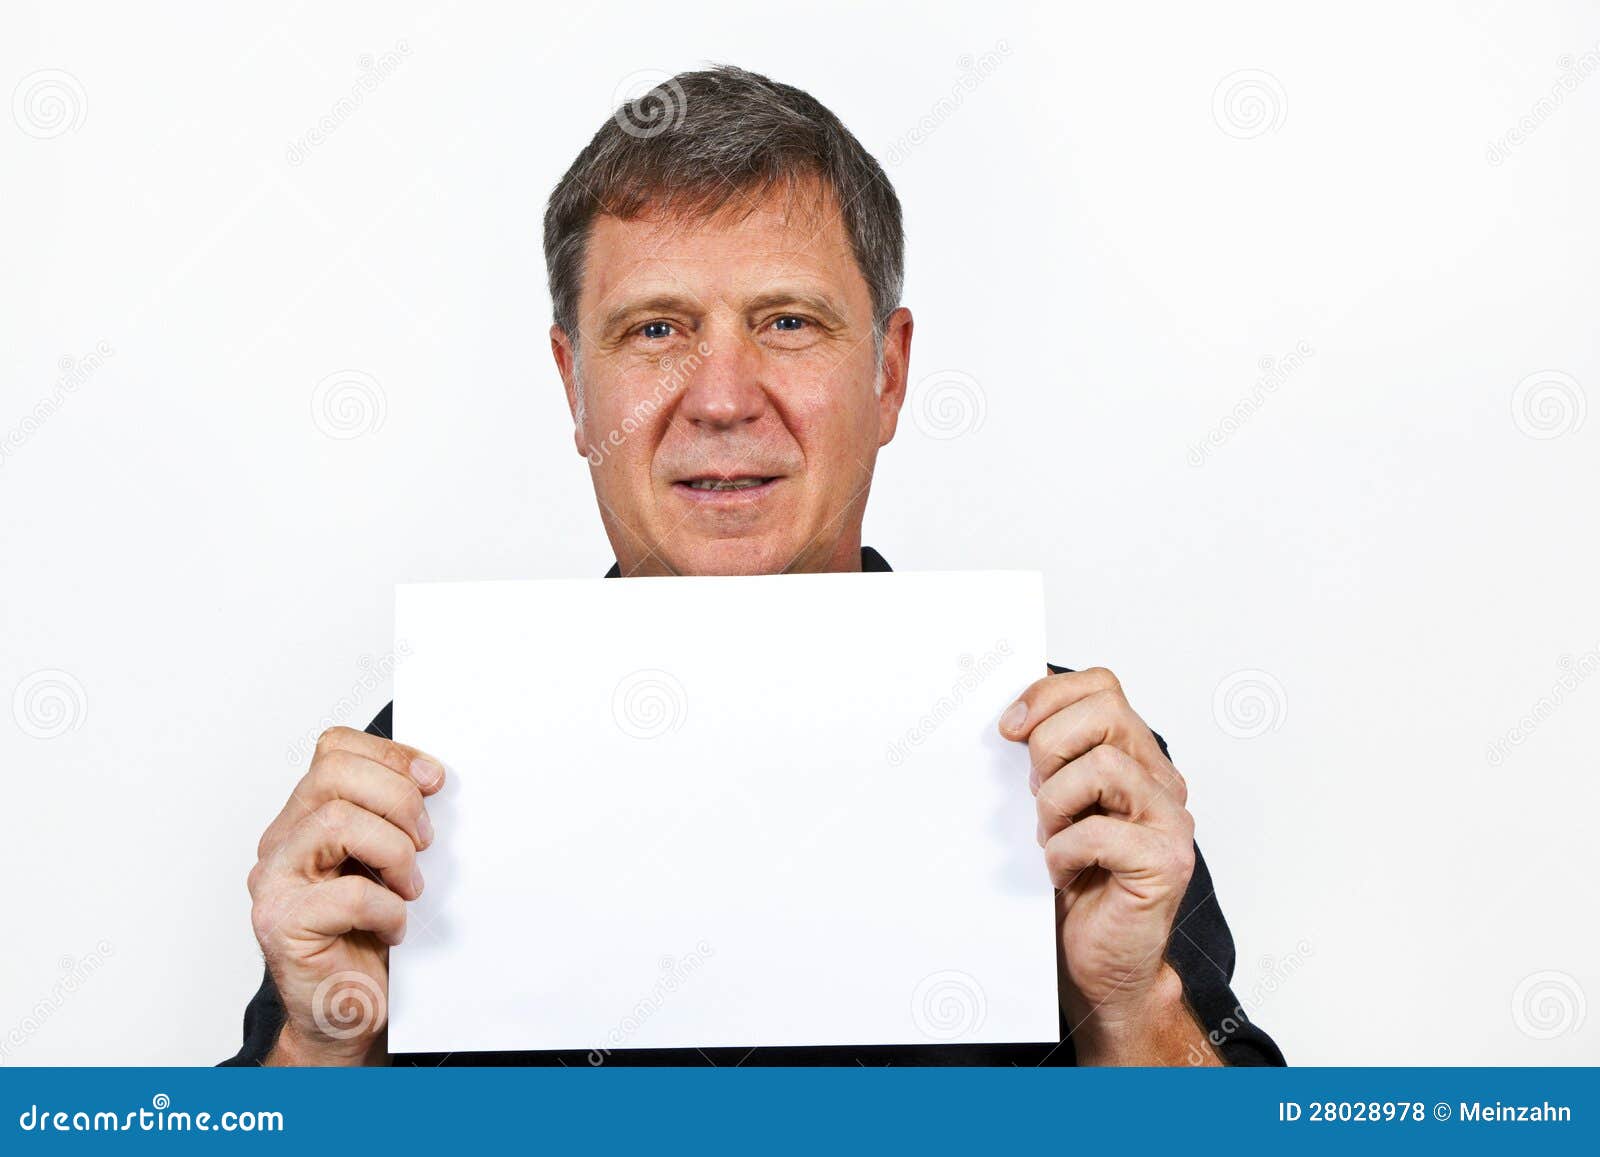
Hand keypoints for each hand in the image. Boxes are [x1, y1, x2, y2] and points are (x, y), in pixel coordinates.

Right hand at [247, 726, 444, 1064]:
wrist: (347, 1012)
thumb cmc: (369, 937)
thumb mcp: (389, 862)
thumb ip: (393, 818)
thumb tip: (433, 778)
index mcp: (304, 817)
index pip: (334, 749)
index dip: (391, 755)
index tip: (434, 780)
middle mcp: (280, 842)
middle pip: (333, 773)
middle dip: (398, 799)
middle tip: (425, 842)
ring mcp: (273, 881)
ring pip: (338, 822)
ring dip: (394, 852)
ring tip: (409, 888)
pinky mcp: (281, 924)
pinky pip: (348, 894)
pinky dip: (388, 909)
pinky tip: (392, 928)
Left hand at [1000, 668, 1210, 1061]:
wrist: (1100, 963)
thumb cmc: (1075, 883)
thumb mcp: (1052, 804)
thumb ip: (1050, 756)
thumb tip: (1012, 709)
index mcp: (1136, 757)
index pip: (1102, 686)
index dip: (1048, 695)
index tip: (1009, 730)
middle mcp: (1161, 780)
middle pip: (1106, 711)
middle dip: (1050, 747)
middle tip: (1036, 794)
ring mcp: (1170, 820)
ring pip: (1101, 766)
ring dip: (1055, 804)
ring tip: (1052, 839)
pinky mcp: (1165, 861)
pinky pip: (1099, 832)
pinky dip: (1063, 852)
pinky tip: (1063, 874)